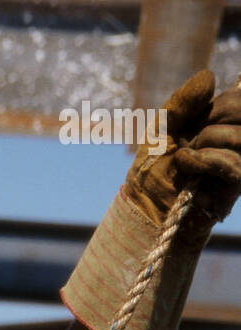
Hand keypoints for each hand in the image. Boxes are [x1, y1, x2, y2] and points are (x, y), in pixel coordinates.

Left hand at [125, 69, 240, 233]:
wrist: (143, 207)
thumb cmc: (154, 166)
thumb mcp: (164, 125)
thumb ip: (184, 100)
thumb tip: (210, 76)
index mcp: (226, 126)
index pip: (240, 101)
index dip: (217, 106)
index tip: (192, 124)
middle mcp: (237, 146)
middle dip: (209, 122)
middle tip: (186, 142)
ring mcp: (239, 169)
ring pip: (240, 138)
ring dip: (204, 143)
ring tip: (183, 157)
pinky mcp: (233, 191)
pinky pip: (233, 165)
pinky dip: (203, 160)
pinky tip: (185, 165)